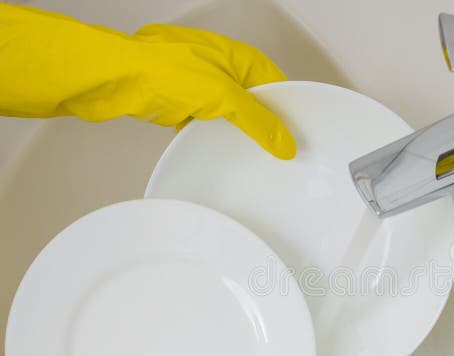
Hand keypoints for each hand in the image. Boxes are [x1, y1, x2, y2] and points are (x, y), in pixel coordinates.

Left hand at [0, 4, 294, 158]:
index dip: (289, 111)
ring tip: (247, 158)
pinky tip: (211, 152)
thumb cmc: (161, 70)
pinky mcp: (179, 100)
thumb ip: (258, 122)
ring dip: (233, 133)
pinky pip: (204, 122)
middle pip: (255, 102)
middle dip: (264, 126)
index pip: (277, 86)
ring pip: (228, 114)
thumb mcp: (223, 97)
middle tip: (277, 152)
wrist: (113, 78)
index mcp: (239, 57)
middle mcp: (221, 66)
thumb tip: (285, 142)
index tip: (298, 137)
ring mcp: (199, 82)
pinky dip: (207, 136)